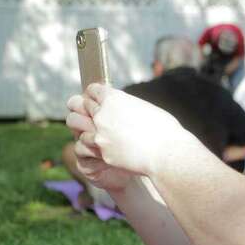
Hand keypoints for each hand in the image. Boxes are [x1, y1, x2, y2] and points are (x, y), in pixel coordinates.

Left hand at [66, 85, 192, 179]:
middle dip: (81, 107)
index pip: (92, 90)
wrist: (166, 153)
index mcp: (114, 98)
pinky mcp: (101, 151)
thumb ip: (127, 105)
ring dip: (82, 126)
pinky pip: (86, 145)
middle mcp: (103, 113)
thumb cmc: (164, 130)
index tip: (92, 98)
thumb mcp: (145, 108)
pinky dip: (90, 144)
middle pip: (80, 105)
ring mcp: (99, 133)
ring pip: (78, 125)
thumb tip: (122, 107)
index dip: (92, 94)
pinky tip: (94, 145)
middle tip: (80, 110)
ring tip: (84, 127)